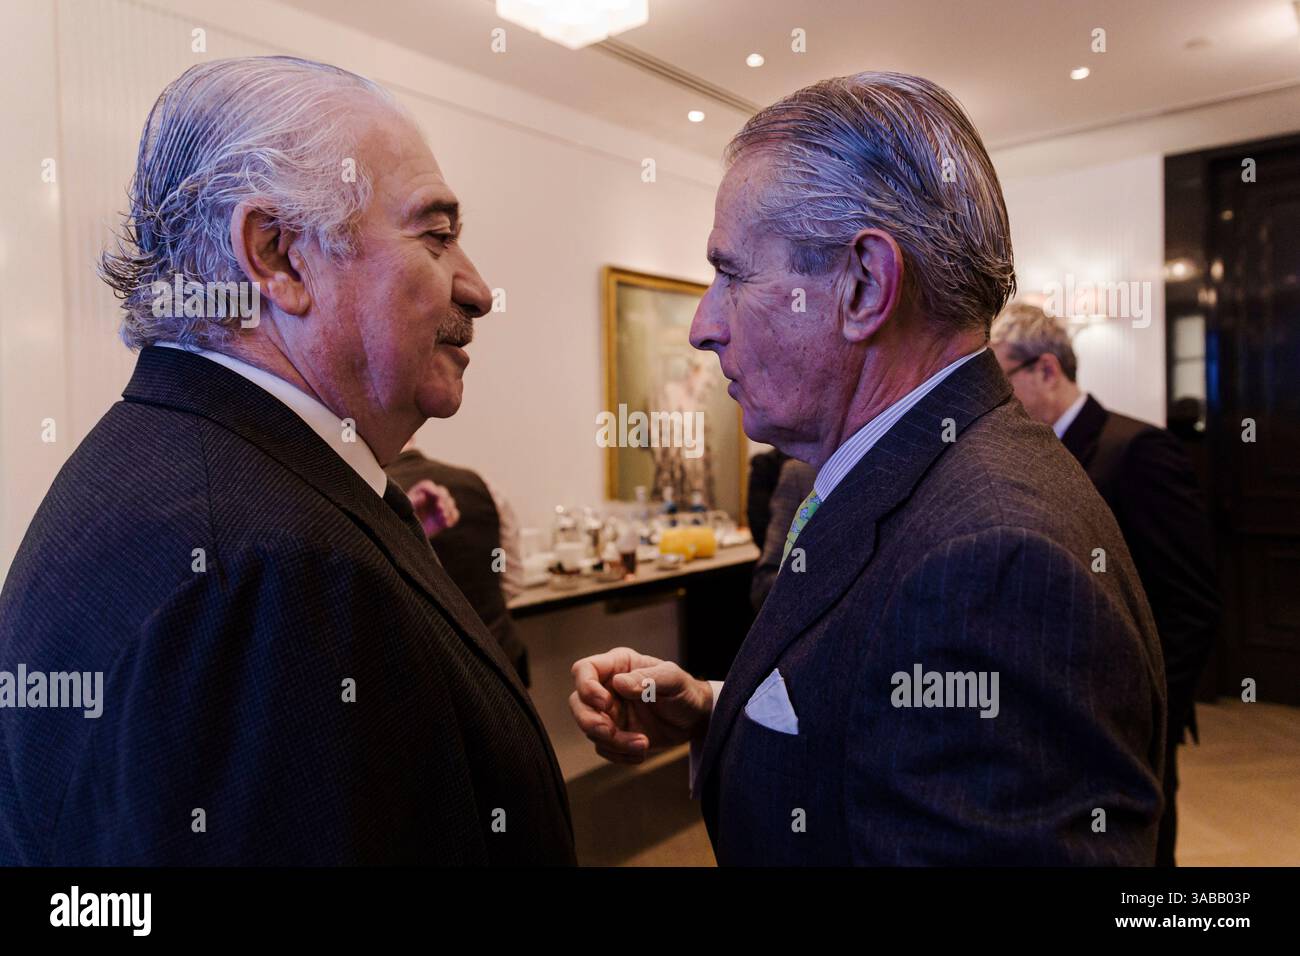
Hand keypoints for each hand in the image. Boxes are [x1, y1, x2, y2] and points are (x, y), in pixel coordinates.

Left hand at [407, 480, 458, 537]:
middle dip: (443, 499)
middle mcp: (433, 495)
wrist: (410, 531)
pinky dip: (452, 518)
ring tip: (443, 517)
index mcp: (421, 491)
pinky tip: (447, 524)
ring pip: (450, 502)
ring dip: (448, 509)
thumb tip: (423, 496)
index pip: (428, 486)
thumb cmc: (405, 517)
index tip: (436, 495)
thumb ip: (414, 501)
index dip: (432, 490)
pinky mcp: (447, 515)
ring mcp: (441, 505)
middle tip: (440, 508)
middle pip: (442, 492)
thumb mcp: (407, 509)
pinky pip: (454, 514)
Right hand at [569, 647, 713, 764]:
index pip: (584, 670)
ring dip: (613, 742)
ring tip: (643, 744)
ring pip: (590, 729)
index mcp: (618, 666)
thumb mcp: (673, 680)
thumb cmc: (684, 691)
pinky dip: (619, 755)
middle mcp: (607, 687)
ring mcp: (608, 712)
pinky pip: (603, 748)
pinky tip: (640, 753)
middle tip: (611, 732)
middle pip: (578, 703)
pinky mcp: (614, 734)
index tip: (605, 703)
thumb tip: (619, 684)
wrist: (695, 720)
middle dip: (591, 721)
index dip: (586, 687)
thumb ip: (648, 679)